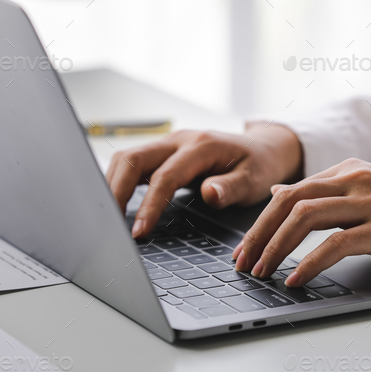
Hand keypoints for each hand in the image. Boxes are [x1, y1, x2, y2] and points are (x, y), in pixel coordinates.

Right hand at [106, 125, 302, 237]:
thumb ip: (231, 188)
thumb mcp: (254, 180)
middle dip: (115, 191)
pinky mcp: (162, 152)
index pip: (165, 176)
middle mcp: (179, 140)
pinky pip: (133, 163)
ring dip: (112, 184)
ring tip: (107, 217)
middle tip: (108, 224)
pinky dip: (119, 181)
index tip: (139, 231)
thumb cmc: (259, 165)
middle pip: (133, 159)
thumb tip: (209, 194)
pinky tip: (115, 203)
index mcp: (201, 146)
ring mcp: (168, 144)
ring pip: (127, 158)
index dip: (149, 204)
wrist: (263, 147)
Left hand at [233, 158, 370, 285]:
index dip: (260, 221)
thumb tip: (279, 194)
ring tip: (262, 272)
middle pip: (289, 202)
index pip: (289, 193)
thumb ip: (323, 192)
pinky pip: (335, 245)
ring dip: (276, 248)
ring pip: (305, 218)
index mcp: (346, 170)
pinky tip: (296, 279)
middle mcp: (354, 180)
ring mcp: (370, 202)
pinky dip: (309, 264)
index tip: (244, 248)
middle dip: (259, 234)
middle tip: (243, 262)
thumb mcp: (365, 190)